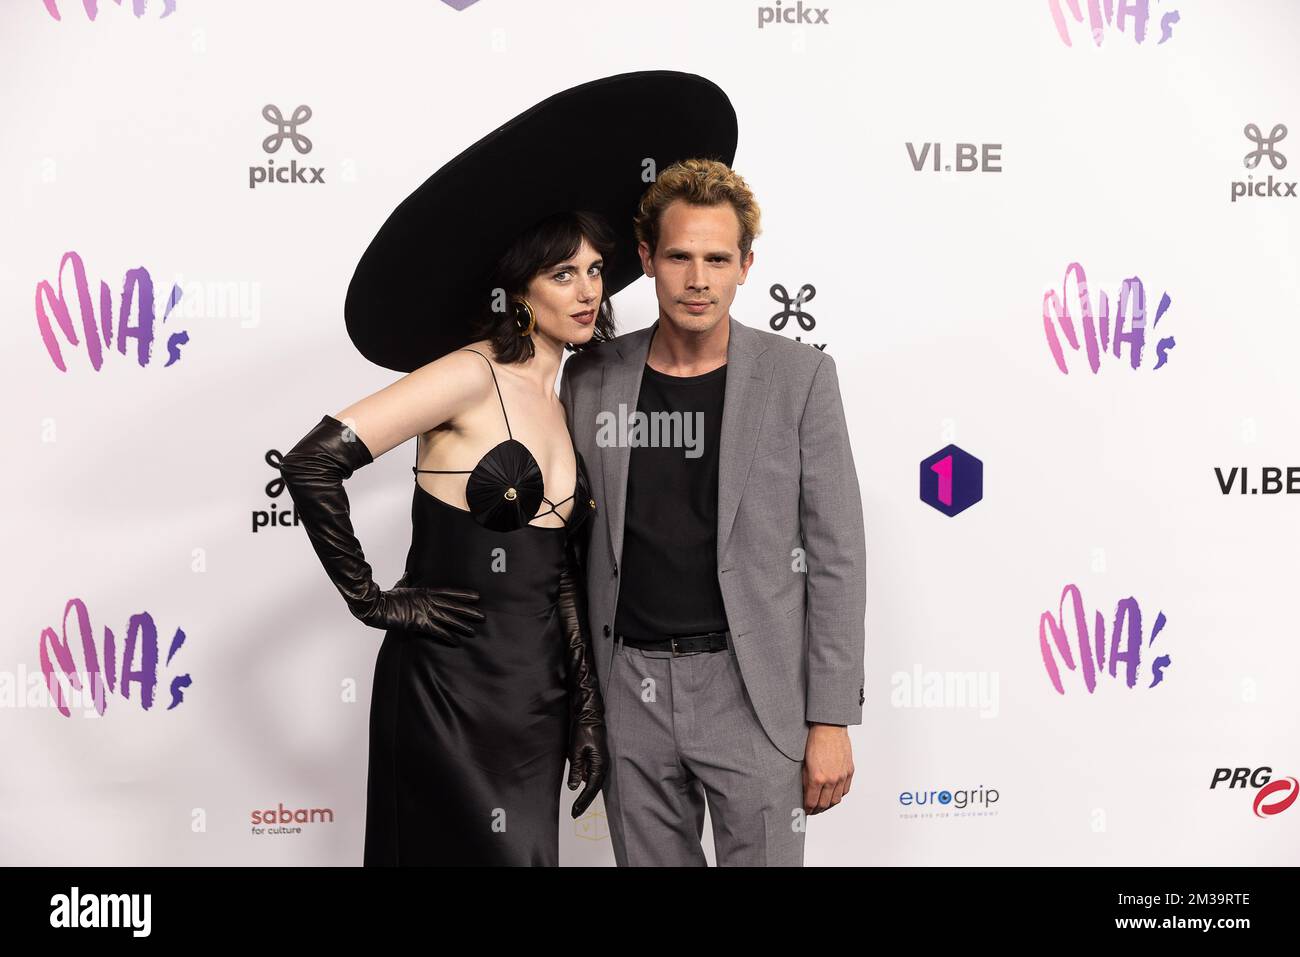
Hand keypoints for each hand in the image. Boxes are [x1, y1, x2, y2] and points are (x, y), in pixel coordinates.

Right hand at [363, 573, 484, 644]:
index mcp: (426, 591)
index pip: (450, 592)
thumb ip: (407, 580)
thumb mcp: (401, 585)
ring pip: (449, 619)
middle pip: (453, 606)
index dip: (464, 594)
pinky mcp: (420, 623)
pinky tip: (457, 641)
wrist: (376, 605)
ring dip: (462, 625)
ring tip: (474, 631)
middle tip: (483, 616)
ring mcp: (425, 612)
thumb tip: (408, 573)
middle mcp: (429, 601)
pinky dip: (448, 636)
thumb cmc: (388, 596)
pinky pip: (437, 631)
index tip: (477, 596)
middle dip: (469, 611)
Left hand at [567, 721, 605, 817]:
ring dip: (585, 792)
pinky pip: (590, 773)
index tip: (574, 812)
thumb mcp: (576, 751)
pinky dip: (584, 780)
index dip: (582, 802)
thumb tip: (574, 787)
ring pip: (592, 781)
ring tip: (576, 804)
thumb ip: (576, 770)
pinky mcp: (596, 758)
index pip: (591, 789)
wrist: (588, 714)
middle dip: (584, 801)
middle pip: (594, 788)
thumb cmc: (583, 729)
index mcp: (600, 765)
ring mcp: (600, 762)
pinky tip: (577, 783)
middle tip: (574, 813)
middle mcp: (602, 766)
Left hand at [802, 723, 852, 814]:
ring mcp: (842, 776)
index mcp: (817, 778)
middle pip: (824, 804)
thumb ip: (806, 780)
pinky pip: (845, 790)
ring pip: (836, 800)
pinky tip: (833, 795)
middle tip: (812, 810)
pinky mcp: (849, 771)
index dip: (808, 809)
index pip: (812, 802)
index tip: (805, 810)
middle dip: (817, 810)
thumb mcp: (804, 762)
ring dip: (829, 805)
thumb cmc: (814, 741)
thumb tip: (805, 793)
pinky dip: (839, 795)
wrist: (830, 727)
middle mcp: (831, 779)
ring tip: (822, 805)